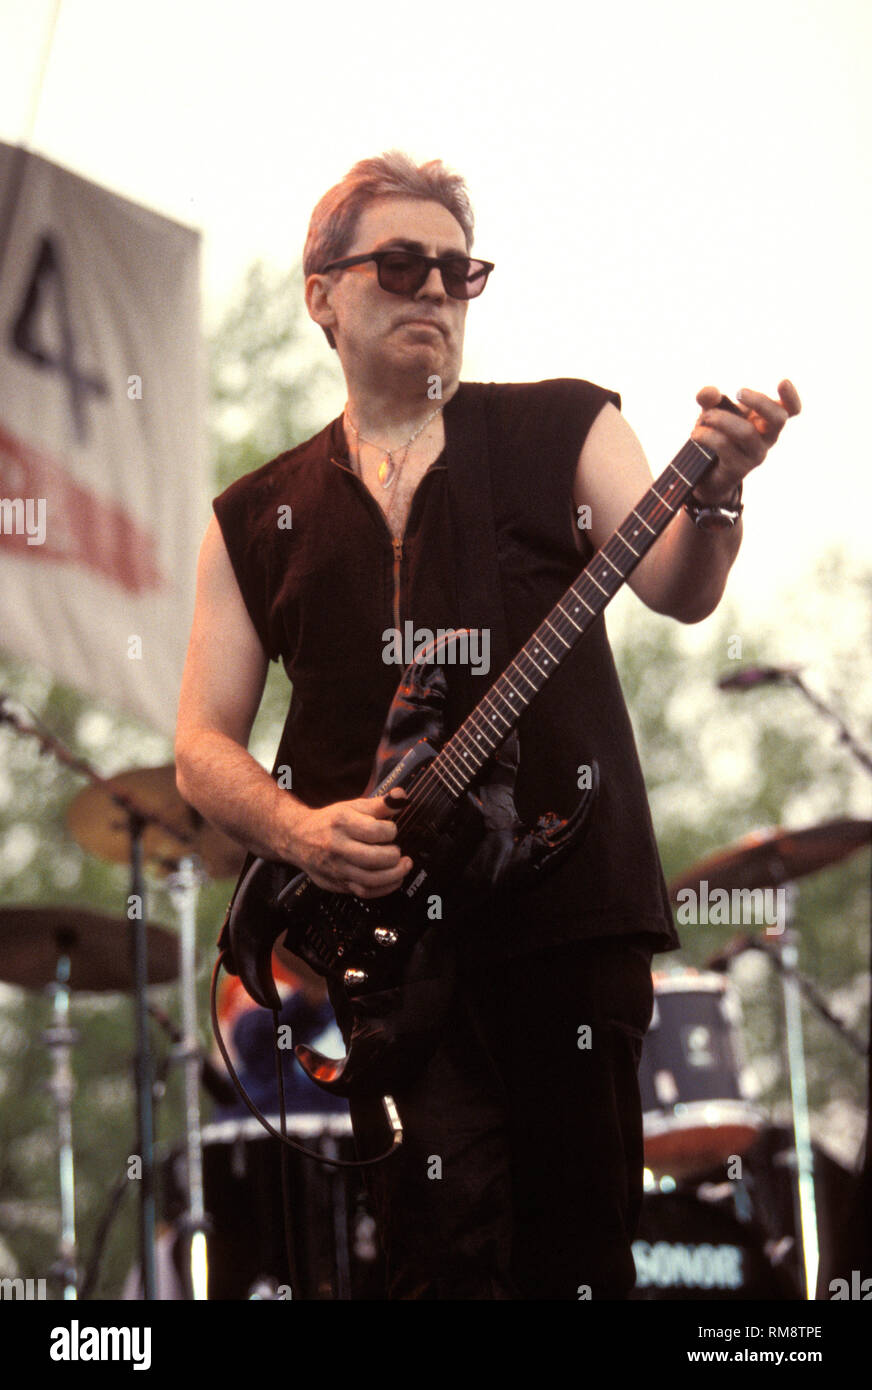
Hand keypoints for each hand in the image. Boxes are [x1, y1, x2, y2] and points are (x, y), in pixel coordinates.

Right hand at [288, 789, 411, 897]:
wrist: (297, 838)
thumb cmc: (329, 822)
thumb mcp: (352, 807)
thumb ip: (380, 803)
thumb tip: (402, 796)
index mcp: (341, 823)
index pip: (375, 830)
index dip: (391, 830)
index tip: (391, 830)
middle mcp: (337, 847)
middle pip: (374, 858)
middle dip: (394, 855)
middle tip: (398, 851)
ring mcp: (336, 868)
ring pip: (371, 879)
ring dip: (395, 875)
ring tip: (403, 866)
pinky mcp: (337, 883)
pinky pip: (365, 892)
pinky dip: (384, 889)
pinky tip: (393, 880)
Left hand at [690, 379, 801, 502]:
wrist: (706, 474)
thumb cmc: (717, 436)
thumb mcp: (712, 412)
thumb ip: (710, 398)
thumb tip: (709, 393)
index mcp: (767, 422)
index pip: (791, 410)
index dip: (791, 397)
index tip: (782, 381)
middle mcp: (767, 439)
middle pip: (778, 419)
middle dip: (758, 401)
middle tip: (737, 392)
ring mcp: (754, 456)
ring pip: (746, 432)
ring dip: (721, 419)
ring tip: (704, 418)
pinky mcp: (738, 469)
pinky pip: (724, 446)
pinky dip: (706, 435)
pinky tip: (696, 434)